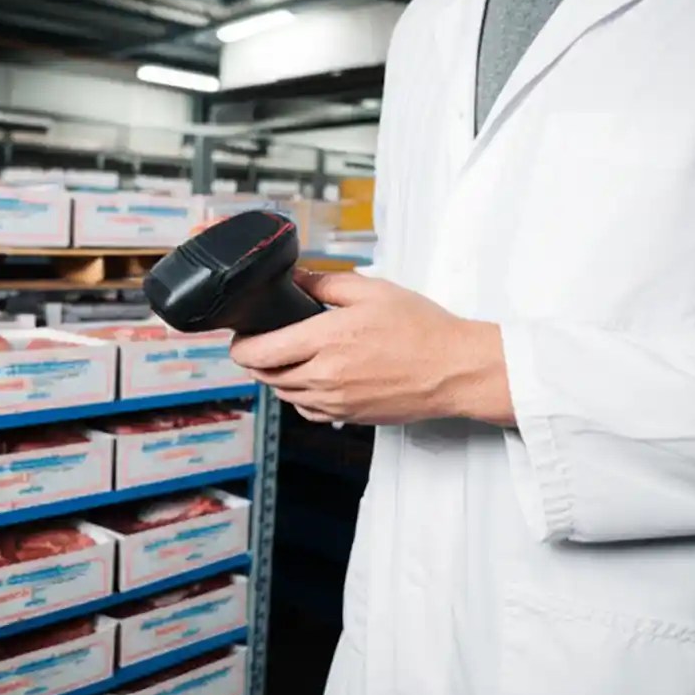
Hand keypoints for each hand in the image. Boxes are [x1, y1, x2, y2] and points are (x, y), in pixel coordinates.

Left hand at [230, 271, 514, 425]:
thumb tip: (295, 278)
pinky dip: (299, 396)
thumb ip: (324, 284)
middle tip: (259, 344)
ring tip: (285, 358)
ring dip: (276, 377)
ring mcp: (336, 402)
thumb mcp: (371, 291)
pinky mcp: (348, 417)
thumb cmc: (422, 330)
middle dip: (254, 360)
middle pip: (266, 376)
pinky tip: (311, 379)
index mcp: (327, 341)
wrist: (455, 370)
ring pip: (284, 395)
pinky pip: (307, 411)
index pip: (260, 352)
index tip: (239, 337)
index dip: (240, 346)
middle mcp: (325, 377)